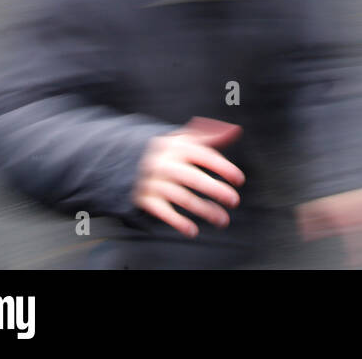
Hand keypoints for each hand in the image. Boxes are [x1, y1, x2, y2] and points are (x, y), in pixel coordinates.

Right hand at [133, 117, 245, 236]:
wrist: (122, 157)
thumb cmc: (165, 150)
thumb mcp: (183, 138)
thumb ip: (210, 136)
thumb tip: (235, 131)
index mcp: (177, 147)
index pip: (205, 156)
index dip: (224, 168)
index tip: (239, 180)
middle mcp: (165, 164)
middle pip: (194, 178)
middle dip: (216, 190)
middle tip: (234, 201)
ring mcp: (153, 182)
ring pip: (182, 198)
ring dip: (204, 210)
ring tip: (222, 220)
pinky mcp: (144, 198)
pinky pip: (163, 212)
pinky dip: (178, 222)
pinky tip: (193, 230)